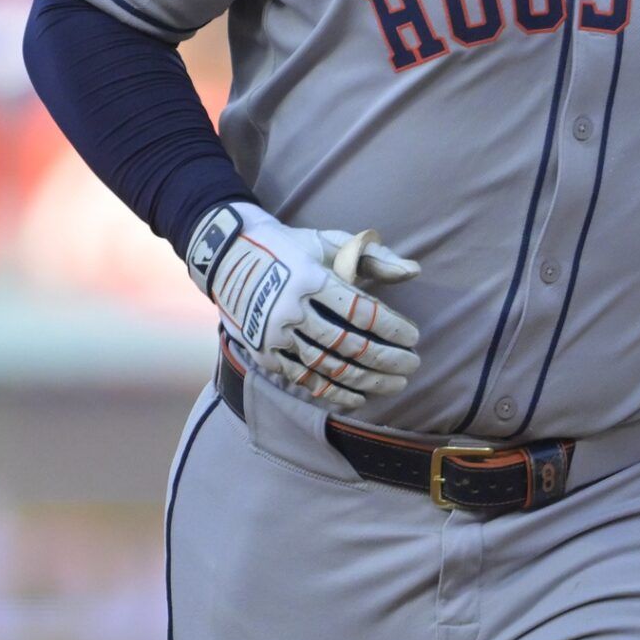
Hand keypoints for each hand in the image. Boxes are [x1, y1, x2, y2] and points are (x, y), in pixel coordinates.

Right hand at [185, 202, 422, 411]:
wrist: (225, 256)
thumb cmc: (288, 246)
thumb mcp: (327, 241)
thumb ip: (372, 256)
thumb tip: (414, 271)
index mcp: (309, 278)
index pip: (359, 311)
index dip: (391, 327)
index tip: (414, 337)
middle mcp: (290, 310)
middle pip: (348, 344)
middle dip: (386, 359)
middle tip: (413, 365)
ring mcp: (274, 336)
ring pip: (329, 367)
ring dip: (367, 380)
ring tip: (395, 384)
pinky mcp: (263, 354)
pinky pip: (304, 380)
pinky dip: (333, 392)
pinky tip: (359, 398)